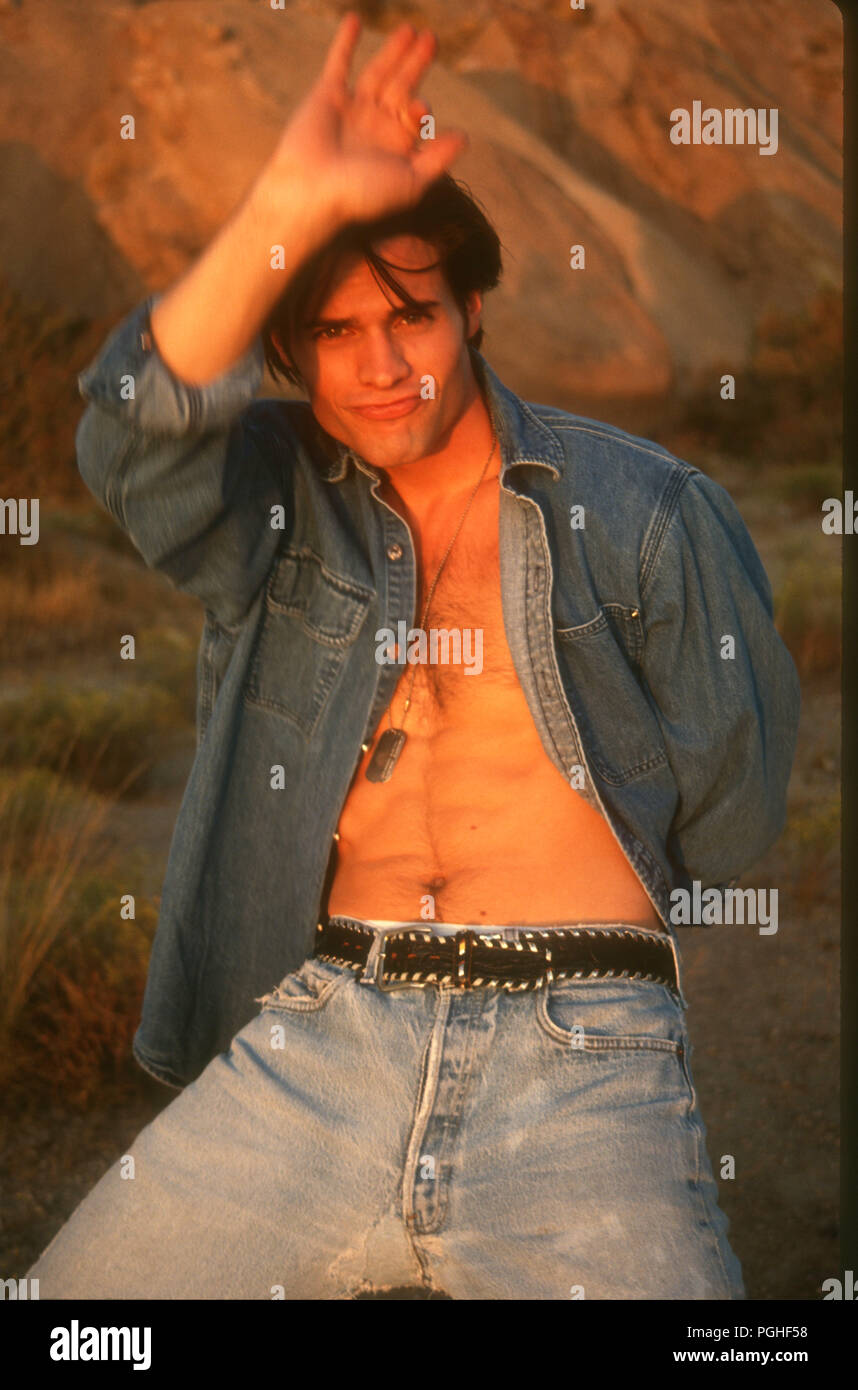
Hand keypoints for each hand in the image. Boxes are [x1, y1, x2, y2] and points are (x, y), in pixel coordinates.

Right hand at [262, 12, 468, 223]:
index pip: (417, 118)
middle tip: (431, 38)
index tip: (421, 109)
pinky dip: (345, 42)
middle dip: (416, 64)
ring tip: (410, 30)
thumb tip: (464, 137)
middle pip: (402, 87)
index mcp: (395, 147)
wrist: (311, 191)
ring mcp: (352, 109)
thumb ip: (437, 160)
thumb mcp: (410, 182)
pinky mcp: (327, 95)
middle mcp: (375, 126)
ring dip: (393, 51)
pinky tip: (355, 20)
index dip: (422, 110)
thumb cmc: (362, 194)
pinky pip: (339, 63)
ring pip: (378, 72)